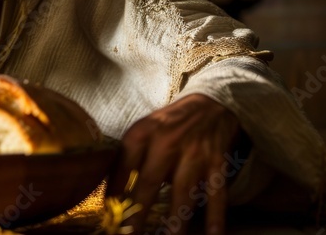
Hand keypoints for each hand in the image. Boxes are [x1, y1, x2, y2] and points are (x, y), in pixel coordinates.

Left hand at [110, 94, 241, 234]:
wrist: (210, 104)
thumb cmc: (168, 124)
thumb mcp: (143, 130)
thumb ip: (128, 158)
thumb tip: (111, 195)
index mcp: (143, 133)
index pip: (123, 165)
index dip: (115, 191)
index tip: (109, 214)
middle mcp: (167, 142)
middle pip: (149, 183)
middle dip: (138, 212)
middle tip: (129, 233)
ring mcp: (194, 154)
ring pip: (183, 193)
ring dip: (175, 221)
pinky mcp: (217, 163)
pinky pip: (216, 194)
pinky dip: (216, 217)